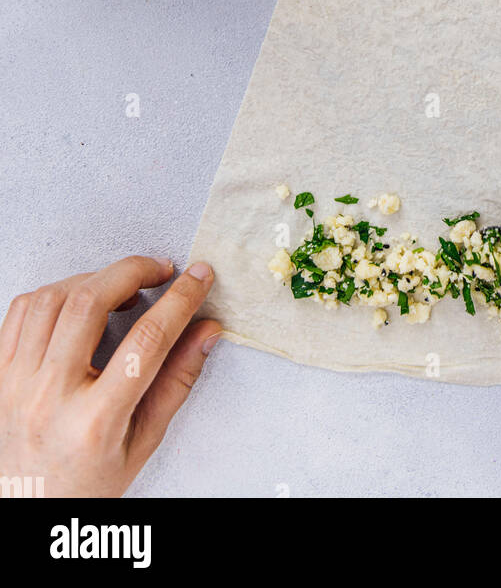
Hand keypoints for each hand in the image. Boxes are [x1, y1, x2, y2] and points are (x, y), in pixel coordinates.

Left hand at [0, 255, 220, 497]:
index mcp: (94, 422)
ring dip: (94, 278)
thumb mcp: (143, 441)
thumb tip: (206, 331)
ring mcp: (16, 383)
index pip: (146, 342)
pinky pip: (22, 309)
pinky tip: (80, 298)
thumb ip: (177, 381)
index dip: (179, 300)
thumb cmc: (87, 481)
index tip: (199, 278)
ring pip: (52, 298)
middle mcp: (49, 397)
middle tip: (160, 269)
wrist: (28, 506)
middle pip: (89, 304)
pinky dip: (55, 291)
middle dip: (132, 271)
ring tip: (122, 285)